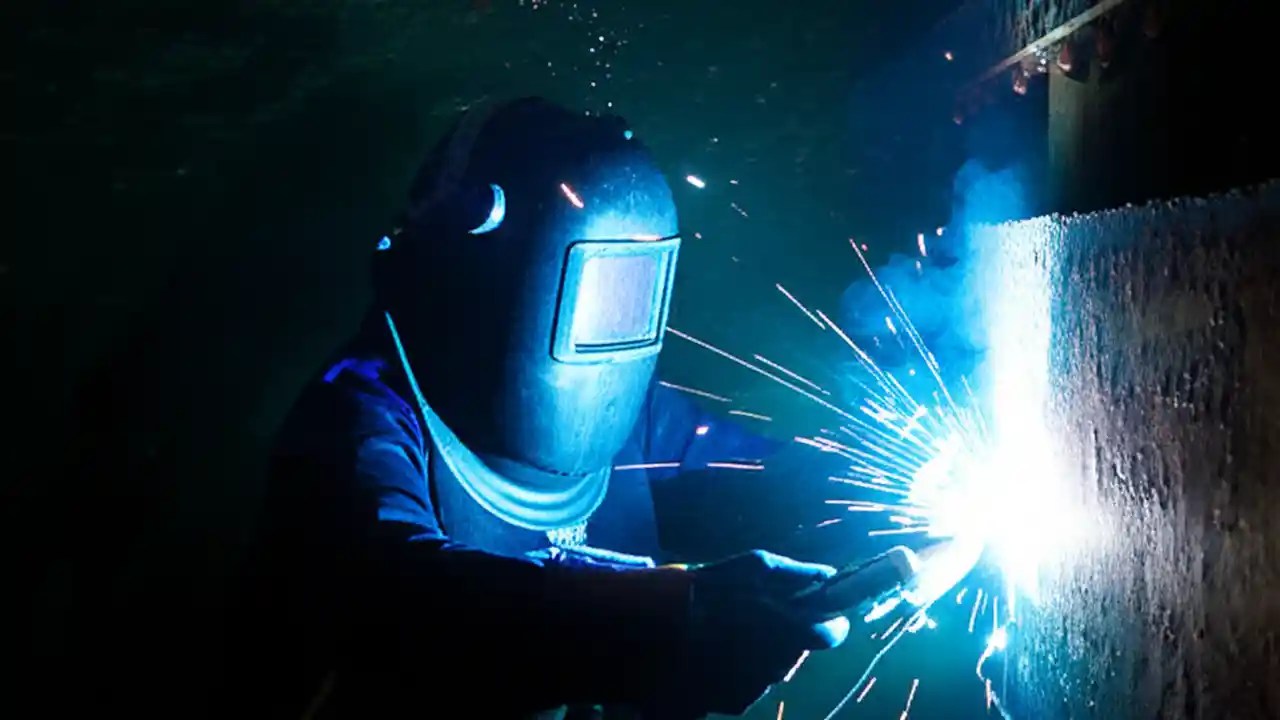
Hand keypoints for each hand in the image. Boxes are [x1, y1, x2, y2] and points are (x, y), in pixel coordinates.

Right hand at [644, 550, 849, 718]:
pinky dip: (737, 669)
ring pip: (771, 669)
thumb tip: (828, 576)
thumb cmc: (702, 592)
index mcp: (787, 631)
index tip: (823, 612)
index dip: (830, 622)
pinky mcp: (730, 704)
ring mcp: (753, 688)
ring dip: (760, 651)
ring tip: (726, 630)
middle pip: (796, 651)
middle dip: (785, 634)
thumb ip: (796, 573)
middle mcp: (776, 666)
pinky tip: (713, 651)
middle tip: (757, 612)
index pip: (831, 635)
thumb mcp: (751, 567)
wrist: (647, 633)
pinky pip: (747, 684)